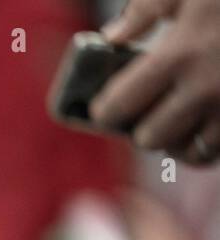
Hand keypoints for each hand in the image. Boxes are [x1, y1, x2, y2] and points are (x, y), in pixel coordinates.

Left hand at [91, 0, 219, 164]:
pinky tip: (203, 128)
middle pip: (150, 137)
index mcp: (179, 54)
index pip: (119, 106)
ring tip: (174, 122)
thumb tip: (112, 37)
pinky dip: (207, 146)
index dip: (105, 110)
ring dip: (176, 141)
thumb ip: (146, 9)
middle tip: (144, 112)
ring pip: (188, 151)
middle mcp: (205, 88)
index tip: (105, 106)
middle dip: (141, 127)